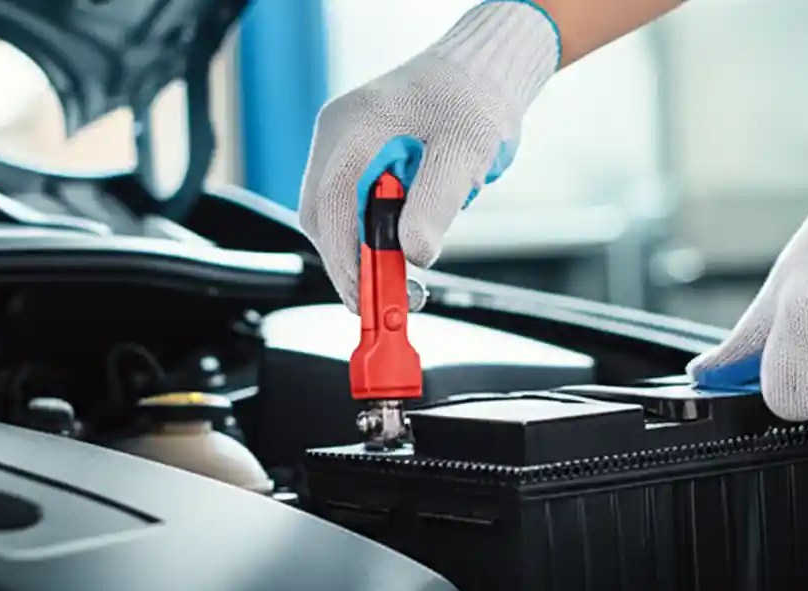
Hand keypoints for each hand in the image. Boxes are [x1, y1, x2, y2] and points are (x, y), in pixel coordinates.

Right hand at [298, 1, 558, 310]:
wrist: (484, 69)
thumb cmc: (476, 97)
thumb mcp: (466, 151)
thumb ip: (437, 202)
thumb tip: (415, 255)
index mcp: (355, 126)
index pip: (330, 204)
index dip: (344, 259)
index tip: (368, 297)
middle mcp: (340, 135)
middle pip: (324, 217)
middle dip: (351, 266)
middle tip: (389, 303)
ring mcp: (345, 146)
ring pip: (335, 217)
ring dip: (363, 255)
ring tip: (404, 283)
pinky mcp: (359, 159)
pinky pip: (353, 207)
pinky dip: (372, 238)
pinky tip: (401, 250)